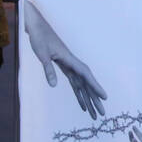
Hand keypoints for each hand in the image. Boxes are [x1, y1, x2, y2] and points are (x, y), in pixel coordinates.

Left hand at [22, 1, 107, 117]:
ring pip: (82, 86)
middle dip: (95, 99)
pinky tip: (82, 104)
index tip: (104, 97)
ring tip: (93, 114)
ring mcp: (70, 67)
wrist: (37, 26)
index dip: (95, 87)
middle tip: (102, 113)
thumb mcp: (42, 54)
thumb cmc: (40, 38)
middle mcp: (73, 65)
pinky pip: (74, 84)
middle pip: (87, 84)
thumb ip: (48, 69)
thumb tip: (53, 85)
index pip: (86, 76)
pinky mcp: (64, 68)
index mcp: (70, 60)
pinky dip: (78, 94)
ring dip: (88, 100)